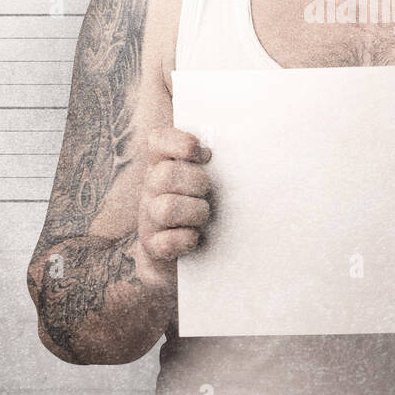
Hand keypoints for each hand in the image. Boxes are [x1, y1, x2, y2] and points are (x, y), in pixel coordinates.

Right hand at [137, 127, 213, 265]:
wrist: (192, 254)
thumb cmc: (205, 203)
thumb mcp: (207, 176)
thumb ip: (214, 159)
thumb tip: (245, 144)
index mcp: (162, 163)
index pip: (158, 140)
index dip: (181, 142)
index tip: (206, 155)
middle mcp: (151, 188)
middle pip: (166, 175)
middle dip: (197, 182)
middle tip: (209, 190)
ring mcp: (149, 217)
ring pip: (166, 209)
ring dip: (195, 212)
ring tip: (204, 216)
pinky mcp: (152, 245)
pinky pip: (166, 243)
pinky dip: (186, 240)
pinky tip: (196, 238)